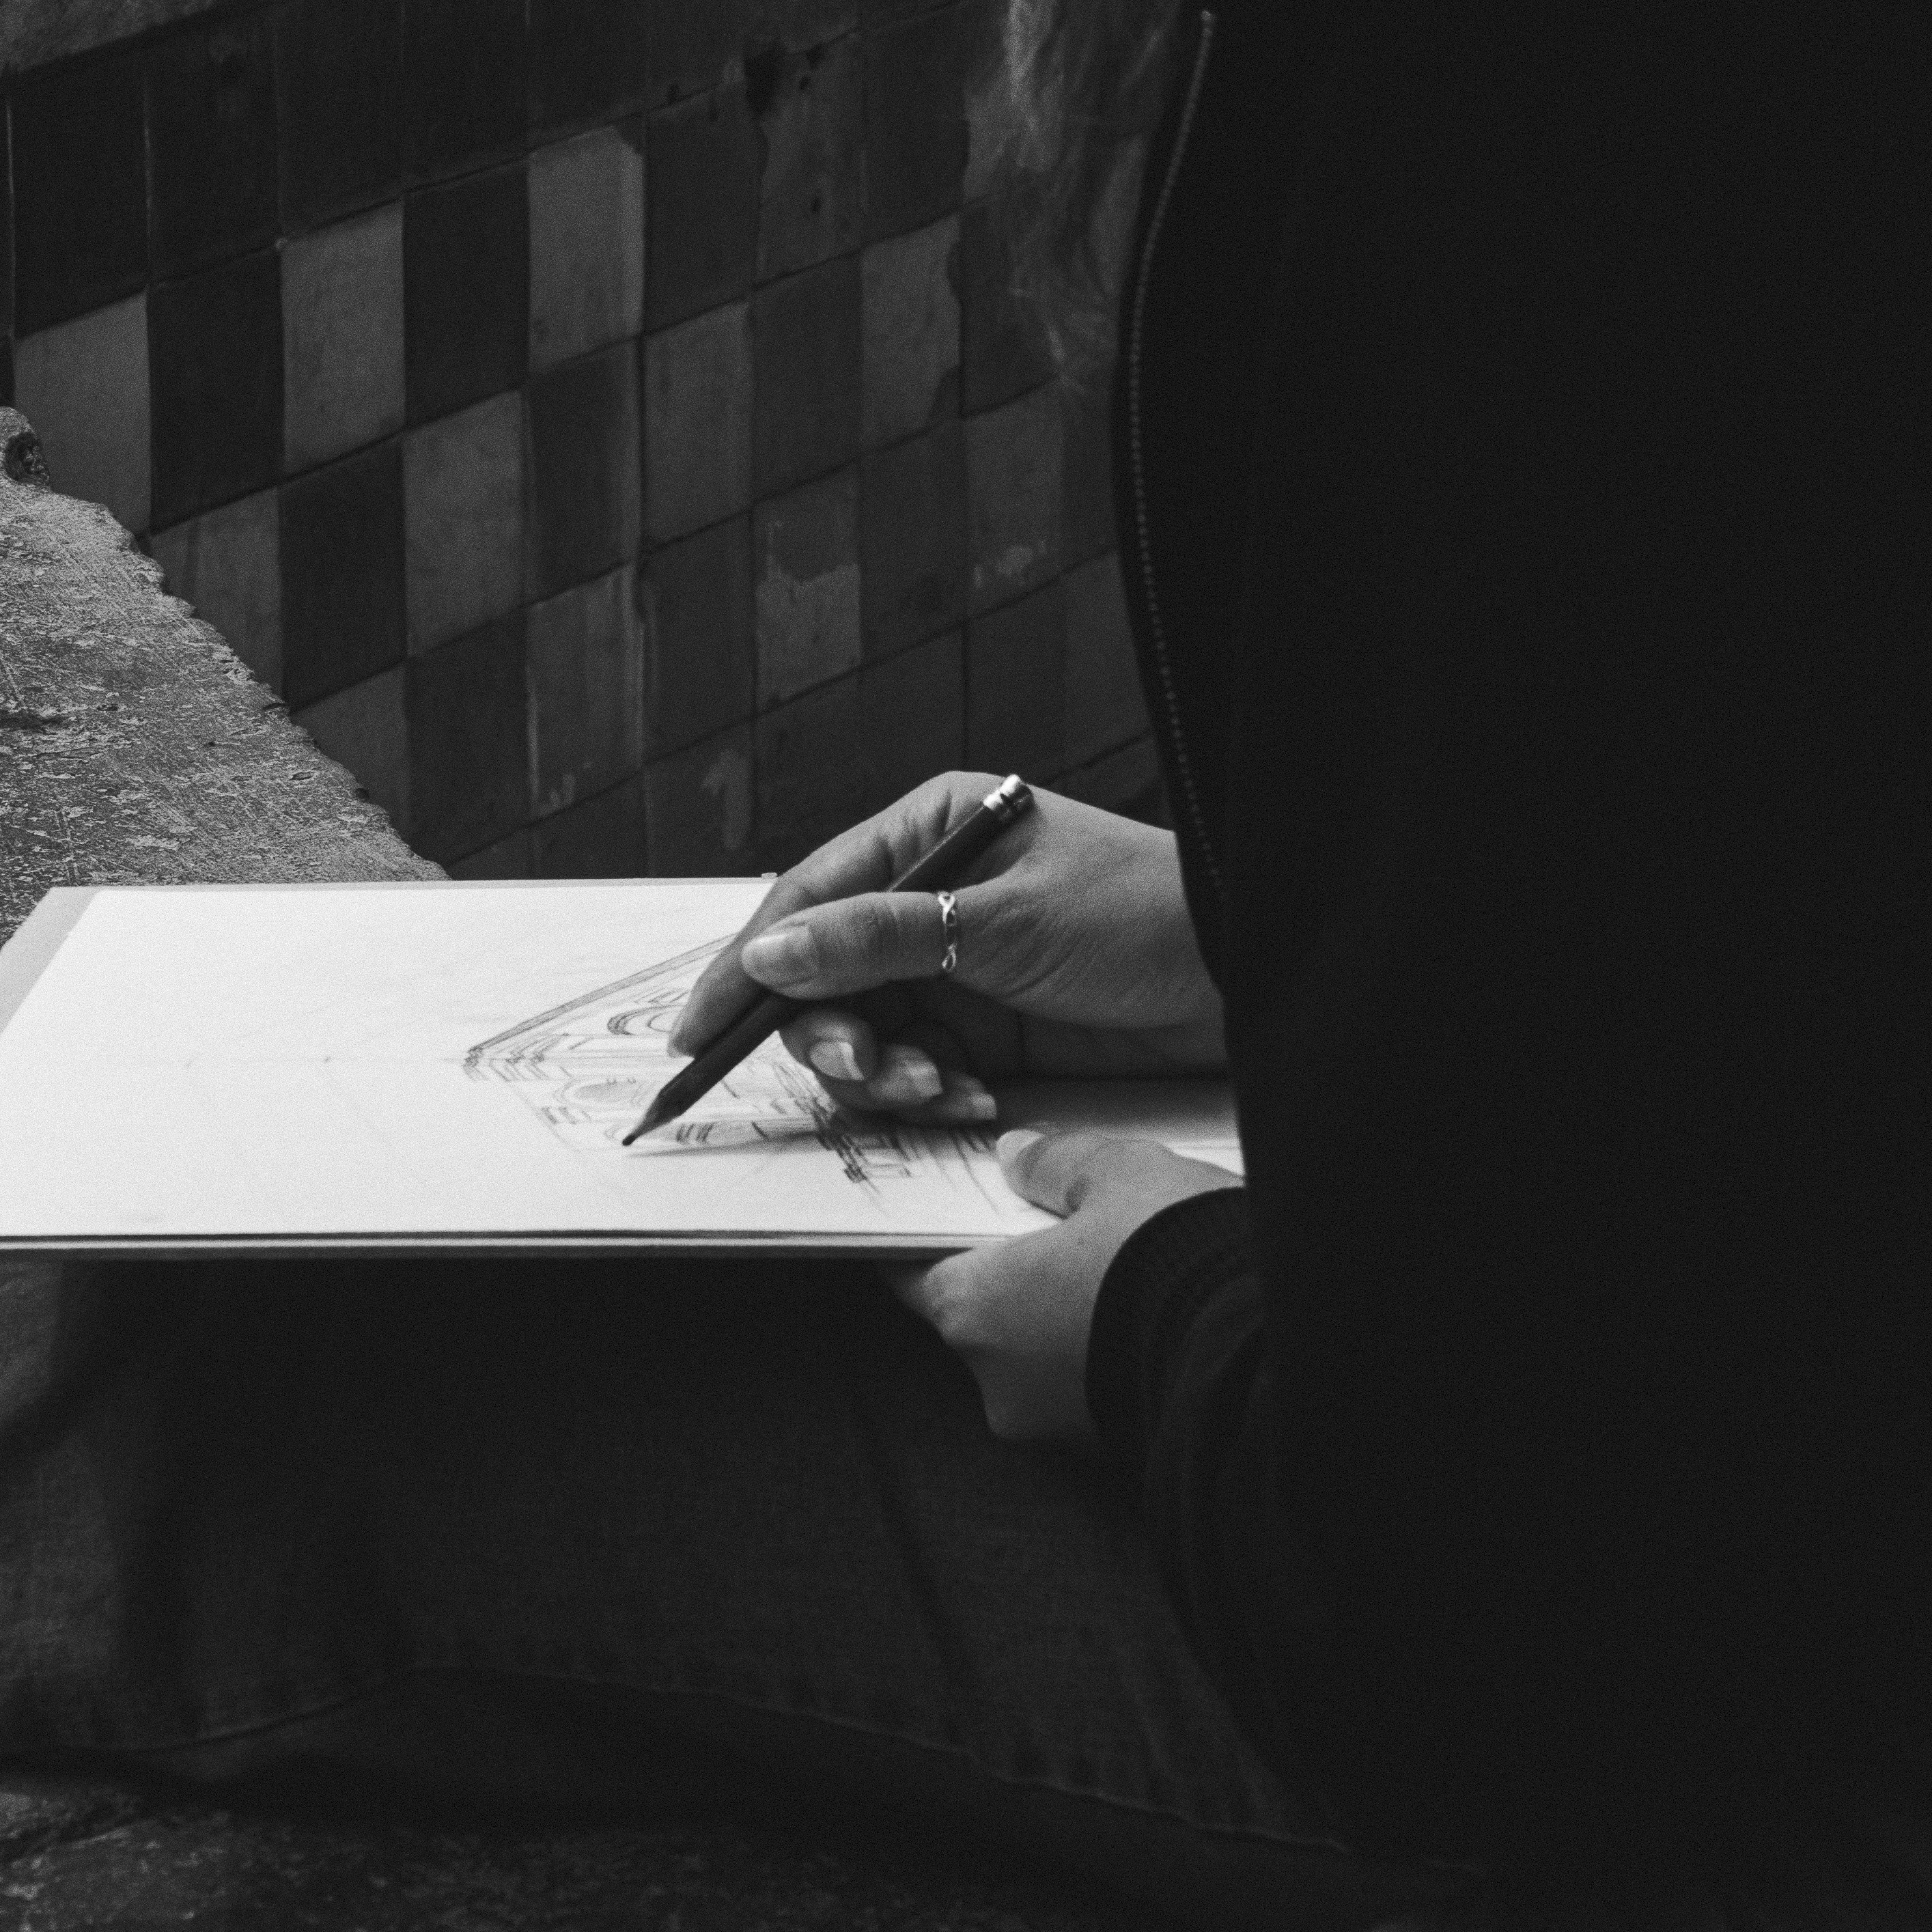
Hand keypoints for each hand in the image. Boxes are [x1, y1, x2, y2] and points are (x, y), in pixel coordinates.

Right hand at [671, 772, 1225, 1122]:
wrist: (1235, 972)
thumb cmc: (1134, 913)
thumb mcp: (999, 919)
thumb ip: (879, 937)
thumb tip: (773, 954)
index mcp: (924, 834)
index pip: (806, 901)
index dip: (744, 968)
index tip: (696, 1030)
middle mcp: (925, 899)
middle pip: (821, 983)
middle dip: (833, 1037)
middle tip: (872, 1068)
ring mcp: (952, 968)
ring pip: (864, 1037)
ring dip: (887, 1074)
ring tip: (942, 1087)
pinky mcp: (983, 1030)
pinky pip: (915, 1070)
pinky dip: (930, 1093)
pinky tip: (976, 1098)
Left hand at [894, 1127, 1242, 1444]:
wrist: (1270, 1357)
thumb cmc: (1174, 1257)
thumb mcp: (1120, 1175)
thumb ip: (1058, 1163)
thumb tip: (1019, 1156)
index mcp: (973, 1310)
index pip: (914, 1272)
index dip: (933, 1237)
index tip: (951, 1215)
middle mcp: (997, 1383)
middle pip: (986, 1316)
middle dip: (1020, 1276)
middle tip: (1067, 1227)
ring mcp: (1055, 1429)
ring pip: (1043, 1355)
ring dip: (1071, 1317)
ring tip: (1130, 1266)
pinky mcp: (1114, 1452)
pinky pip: (1094, 1385)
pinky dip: (1112, 1350)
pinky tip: (1159, 1310)